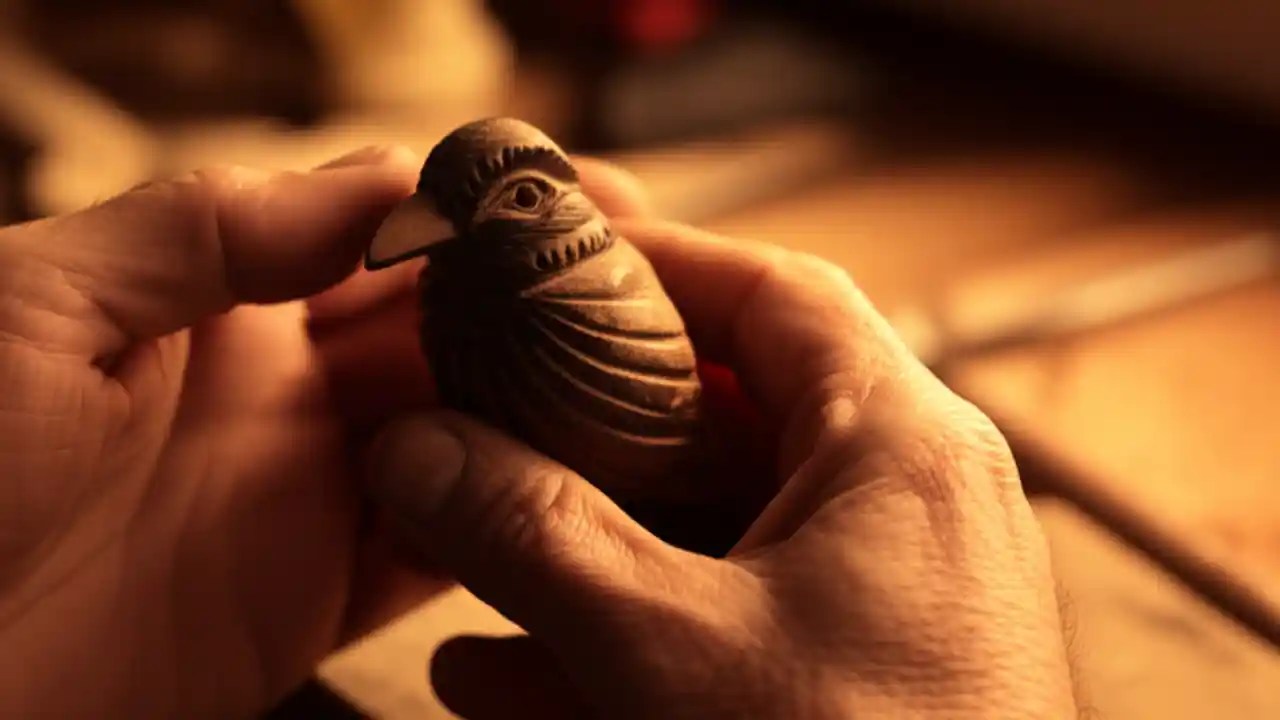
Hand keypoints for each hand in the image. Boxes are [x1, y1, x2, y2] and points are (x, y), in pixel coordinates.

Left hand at [0, 147, 651, 718]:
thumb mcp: (34, 306)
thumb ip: (203, 234)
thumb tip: (373, 183)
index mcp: (215, 300)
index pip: (379, 227)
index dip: (480, 207)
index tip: (578, 198)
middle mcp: (277, 390)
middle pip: (445, 332)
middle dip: (542, 304)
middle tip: (647, 291)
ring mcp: (301, 496)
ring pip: (463, 438)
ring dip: (544, 413)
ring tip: (644, 385)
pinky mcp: (311, 601)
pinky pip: (439, 553)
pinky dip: (509, 525)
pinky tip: (575, 500)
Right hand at [369, 219, 1078, 717]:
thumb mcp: (673, 653)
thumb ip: (538, 539)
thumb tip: (414, 447)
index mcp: (902, 451)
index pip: (776, 296)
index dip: (659, 263)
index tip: (548, 262)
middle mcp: (906, 508)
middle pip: (732, 411)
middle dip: (594, 418)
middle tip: (484, 405)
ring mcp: (883, 600)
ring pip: (712, 531)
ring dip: (585, 545)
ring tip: (460, 550)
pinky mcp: (854, 679)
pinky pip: (724, 624)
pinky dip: (621, 636)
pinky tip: (497, 676)